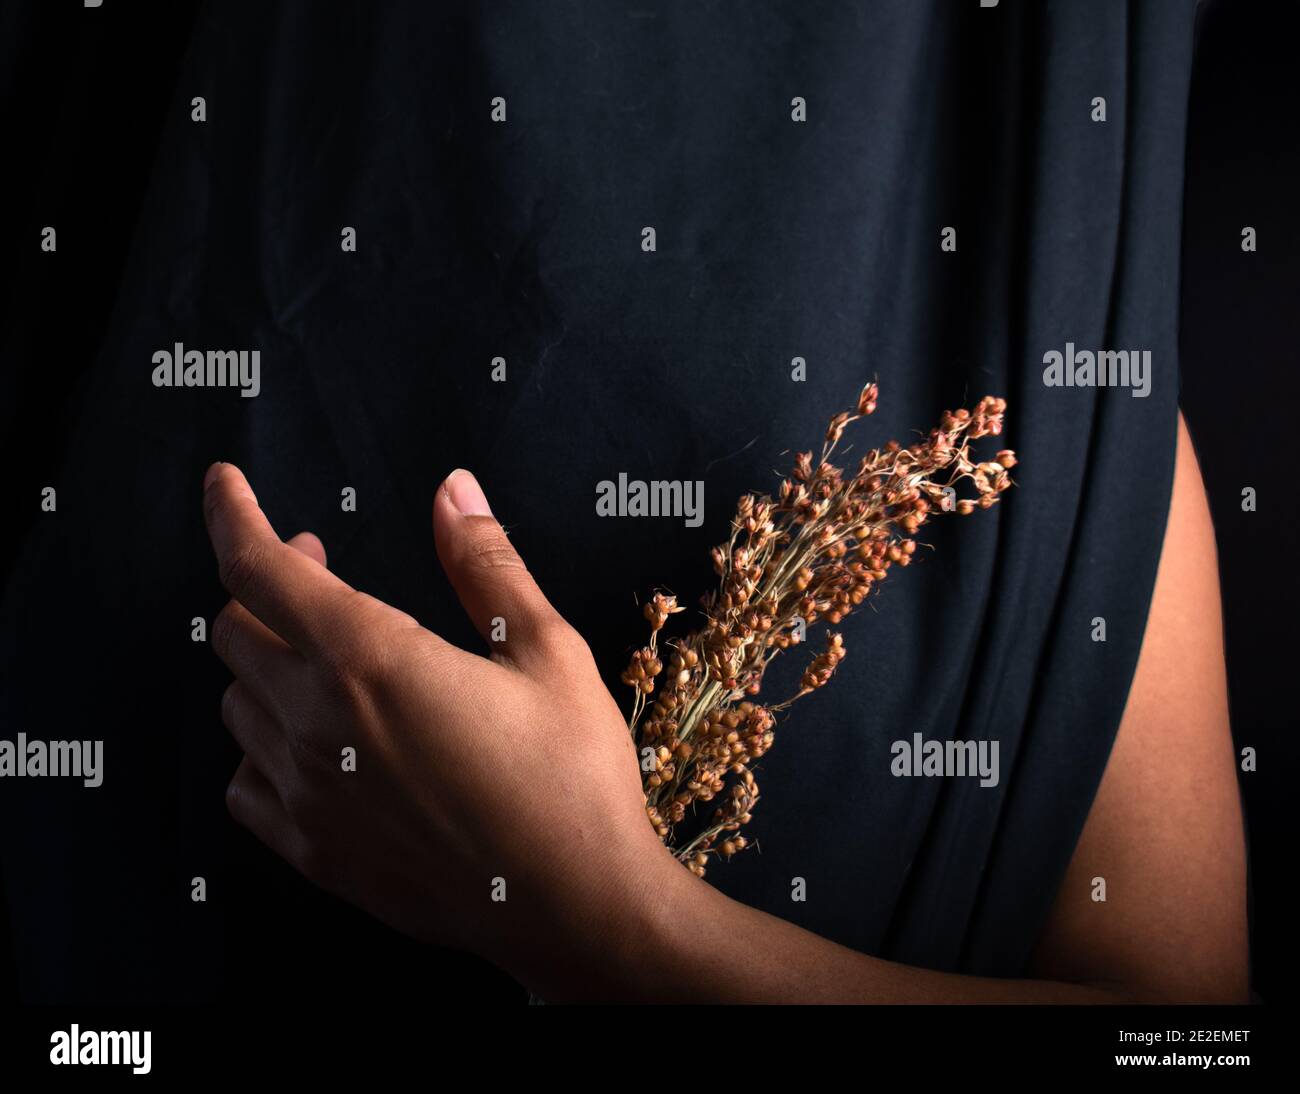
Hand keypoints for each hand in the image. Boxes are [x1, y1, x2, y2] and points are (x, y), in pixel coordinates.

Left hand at [202, 462, 683, 995]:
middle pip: (235, 629)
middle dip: (267, 582)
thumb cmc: (569, 776)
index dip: (232, 514)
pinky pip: (246, 783)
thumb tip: (453, 493)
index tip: (225, 483)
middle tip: (322, 570)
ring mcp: (306, 793)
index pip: (257, 568)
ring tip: (327, 654)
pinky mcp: (314, 851)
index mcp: (370, 659)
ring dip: (266, 661)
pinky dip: (263, 744)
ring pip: (235, 703)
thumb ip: (487, 565)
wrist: (574, 905)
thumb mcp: (547, 652)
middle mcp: (316, 723)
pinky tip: (313, 741)